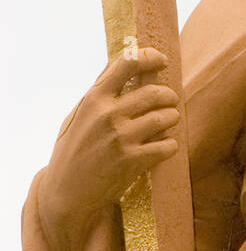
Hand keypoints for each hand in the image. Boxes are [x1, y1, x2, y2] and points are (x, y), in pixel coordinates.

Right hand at [38, 47, 180, 250]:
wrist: (67, 194)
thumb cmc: (72, 151)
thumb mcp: (77, 115)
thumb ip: (100, 91)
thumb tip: (122, 61)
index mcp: (94, 99)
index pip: (127, 62)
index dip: (150, 56)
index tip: (161, 60)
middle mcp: (109, 115)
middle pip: (155, 92)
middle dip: (169, 95)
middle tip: (170, 100)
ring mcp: (122, 138)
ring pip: (166, 117)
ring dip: (173, 118)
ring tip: (169, 121)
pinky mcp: (134, 161)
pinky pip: (168, 145)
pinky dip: (171, 145)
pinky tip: (165, 146)